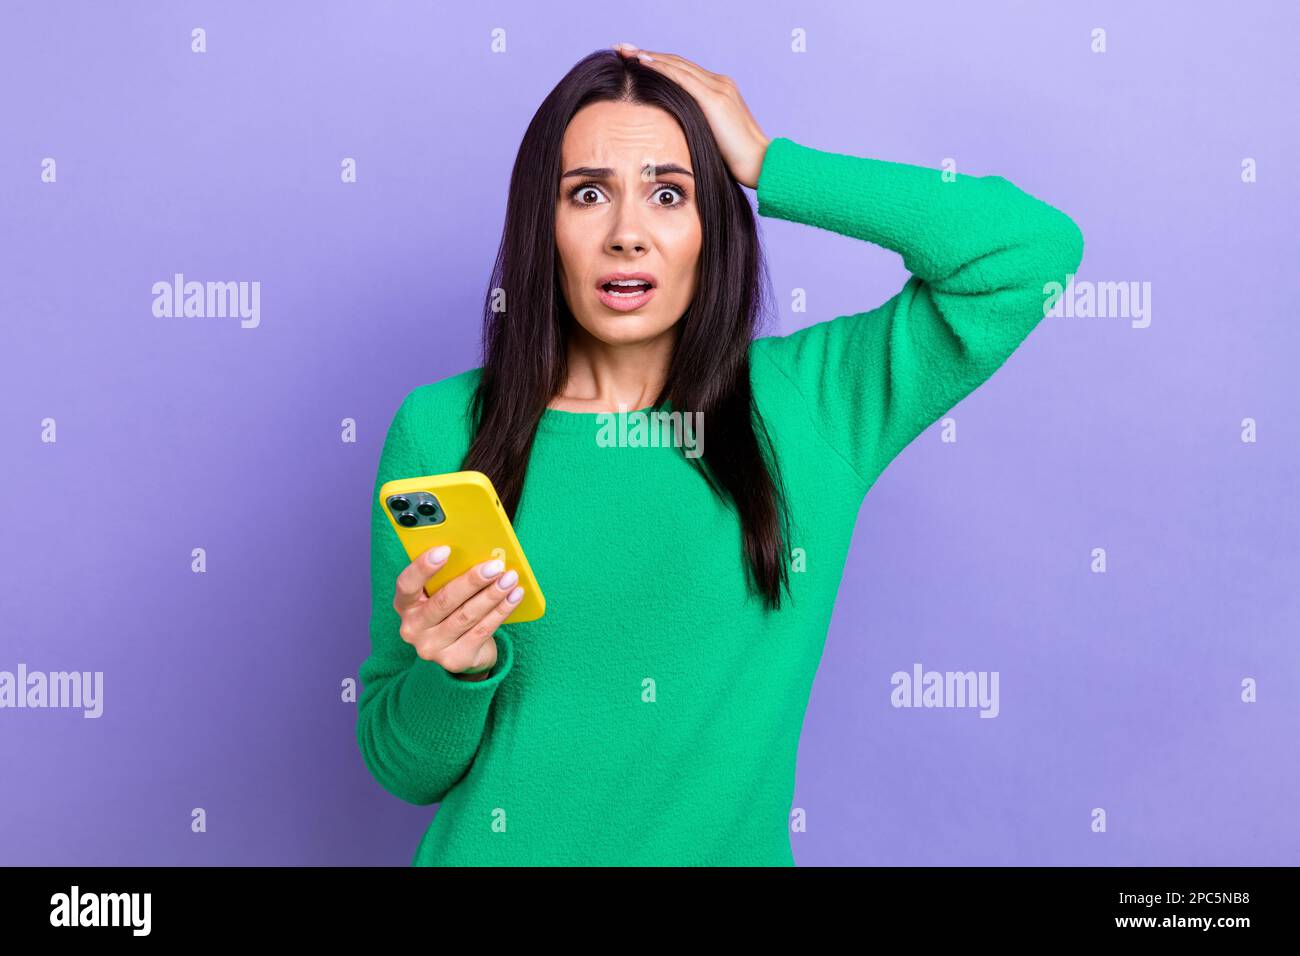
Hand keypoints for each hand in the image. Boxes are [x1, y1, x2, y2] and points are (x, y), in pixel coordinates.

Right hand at [393, 547, 525, 680]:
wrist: (460, 653)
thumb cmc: (451, 612)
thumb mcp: (441, 594)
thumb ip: (448, 577)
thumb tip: (477, 553)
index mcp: (405, 605)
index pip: (406, 584)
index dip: (423, 567)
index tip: (445, 550)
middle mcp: (412, 628)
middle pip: (444, 600)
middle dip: (473, 581)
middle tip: (495, 566)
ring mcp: (432, 647)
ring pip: (467, 616)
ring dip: (492, 595)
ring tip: (510, 578)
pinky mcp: (455, 659)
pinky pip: (482, 630)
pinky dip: (501, 611)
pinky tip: (514, 596)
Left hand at [613, 43, 769, 188]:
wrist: (761, 164)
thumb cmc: (737, 161)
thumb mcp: (711, 140)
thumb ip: (695, 129)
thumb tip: (672, 137)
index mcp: (719, 92)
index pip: (683, 72)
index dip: (659, 64)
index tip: (635, 61)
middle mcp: (719, 83)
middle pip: (677, 63)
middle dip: (648, 55)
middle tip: (623, 49)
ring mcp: (718, 88)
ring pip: (677, 65)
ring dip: (648, 56)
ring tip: (625, 51)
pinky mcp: (715, 98)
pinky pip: (682, 77)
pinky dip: (660, 67)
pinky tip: (641, 62)